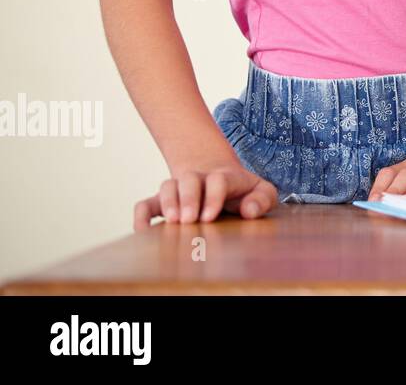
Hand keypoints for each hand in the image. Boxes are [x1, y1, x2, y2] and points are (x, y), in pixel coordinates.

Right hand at [134, 164, 277, 230]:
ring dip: (167, 203)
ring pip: (167, 186)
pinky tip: (143, 231)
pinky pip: (145, 204)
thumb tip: (249, 211)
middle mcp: (199, 180)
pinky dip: (141, 215)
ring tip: (172, 222)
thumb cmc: (244, 192)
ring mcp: (179, 189)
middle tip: (188, 220)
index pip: (218, 180)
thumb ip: (262, 199)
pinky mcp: (162, 203)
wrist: (220, 180)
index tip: (209, 217)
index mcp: (226, 177)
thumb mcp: (262, 192)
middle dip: (188, 199)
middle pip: (189, 180)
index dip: (213, 197)